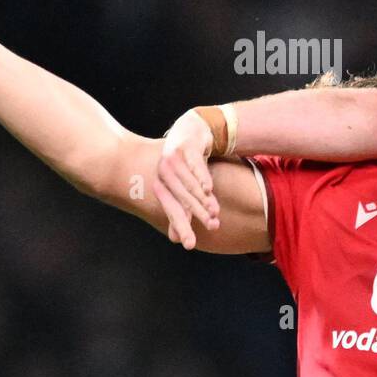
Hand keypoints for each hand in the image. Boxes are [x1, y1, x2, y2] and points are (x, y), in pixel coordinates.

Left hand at [153, 109, 221, 249]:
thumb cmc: (186, 164)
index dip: (182, 227)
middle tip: (212, 227)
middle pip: (182, 199)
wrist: (190, 131)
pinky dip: (201, 177)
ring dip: (203, 199)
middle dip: (198, 214)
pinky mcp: (184, 147)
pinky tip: (208, 189)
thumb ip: (181, 210)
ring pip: (189, 184)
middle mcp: (163, 172)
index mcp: (161, 184)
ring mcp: (172, 158)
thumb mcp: (184, 188)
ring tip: (215, 212)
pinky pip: (194, 165)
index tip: (191, 245)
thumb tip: (175, 239)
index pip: (172, 210)